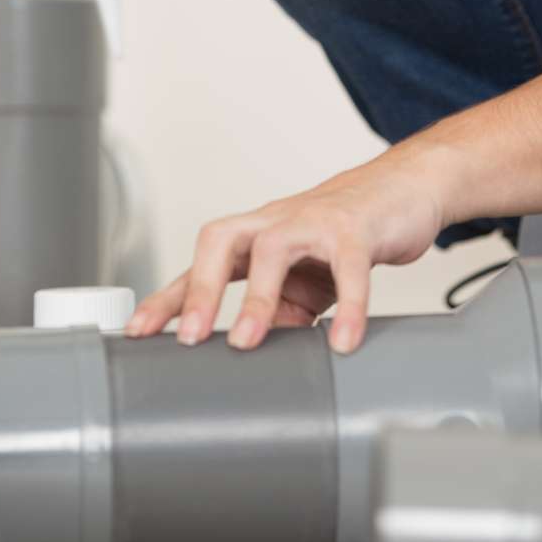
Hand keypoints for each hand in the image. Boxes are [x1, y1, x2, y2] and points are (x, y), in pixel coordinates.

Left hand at [126, 150, 447, 354]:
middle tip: (190, 338)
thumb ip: (278, 309)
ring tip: (246, 342)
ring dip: (256, 297)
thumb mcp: (306, 277)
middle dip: (201, 288)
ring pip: (274, 247)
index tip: (138, 333)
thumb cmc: (346, 233)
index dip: (169, 297)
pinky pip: (348, 266)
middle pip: (221, 239)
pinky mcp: (357, 228)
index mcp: (256, 237)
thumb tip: (255, 351)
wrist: (403, 190)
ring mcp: (315, 221)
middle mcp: (276, 222)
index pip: (201, 265)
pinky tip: (342, 340)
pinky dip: (346, 306)